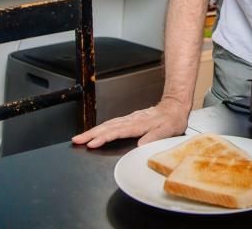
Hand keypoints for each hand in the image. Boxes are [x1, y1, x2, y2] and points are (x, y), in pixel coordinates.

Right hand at [72, 98, 187, 147]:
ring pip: (107, 125)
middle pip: (107, 127)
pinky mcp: (129, 120)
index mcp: (139, 124)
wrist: (174, 107)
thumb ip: (154, 137)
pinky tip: (95, 132)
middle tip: (76, 140)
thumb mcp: (168, 130)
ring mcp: (129, 119)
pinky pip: (111, 124)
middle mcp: (131, 121)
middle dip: (90, 134)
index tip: (93, 143)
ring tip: (80, 137)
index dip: (104, 138)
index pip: (117, 132)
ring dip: (92, 131)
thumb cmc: (172, 120)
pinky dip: (100, 128)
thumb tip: (141, 145)